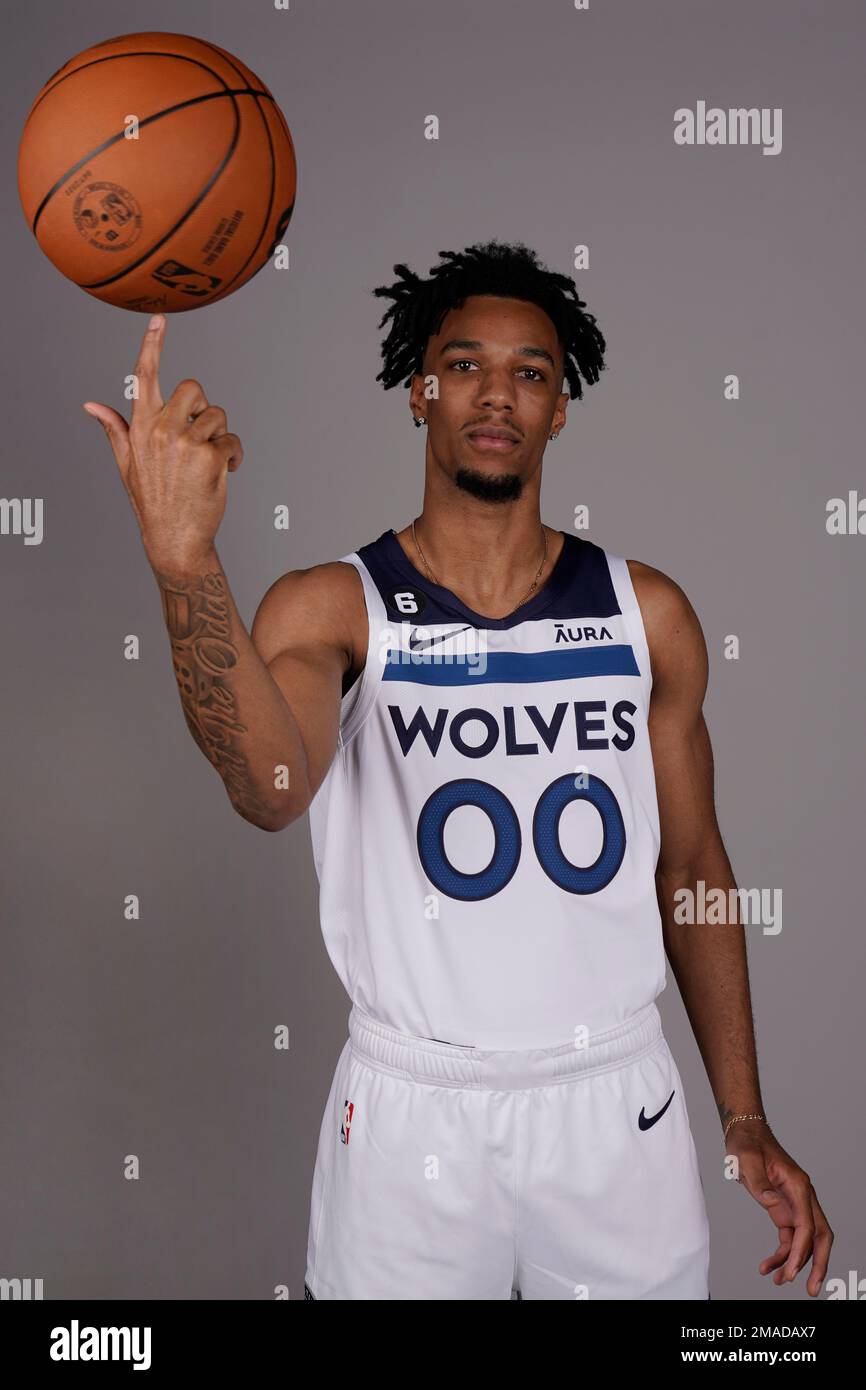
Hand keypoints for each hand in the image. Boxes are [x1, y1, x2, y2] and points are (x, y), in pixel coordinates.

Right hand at [82, 314, 243, 572]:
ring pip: (218, 415)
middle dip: (202, 409)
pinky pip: (232, 440)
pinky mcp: (211, 457)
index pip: (145, 375)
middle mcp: (161, 429)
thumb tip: (91, 405)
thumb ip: (115, 429)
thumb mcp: (127, 464)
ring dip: (220, 436)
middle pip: (194, 388)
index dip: (153, 344)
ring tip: (209, 463)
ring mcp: (187, 442)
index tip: (160, 319)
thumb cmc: (152, 500)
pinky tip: (224, 473)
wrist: (174, 539)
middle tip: (199, 437)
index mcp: (140, 425)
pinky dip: (233, 456)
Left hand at [726, 1120, 832, 1296]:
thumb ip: (760, 1184)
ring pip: (805, 1240)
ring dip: (795, 1262)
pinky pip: (789, 1236)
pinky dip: (782, 1252)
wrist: (744, 1132)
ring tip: (777, 1280)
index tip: (790, 1271)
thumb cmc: (746, 1143)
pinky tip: (768, 1265)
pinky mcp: (784, 1208)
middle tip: (810, 1289)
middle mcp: (802, 1196)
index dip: (801, 1250)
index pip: (807, 1224)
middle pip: (819, 1236)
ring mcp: (795, 1203)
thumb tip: (773, 1206)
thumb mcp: (747, 1160)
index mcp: (798, 1185)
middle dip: (818, 1264)